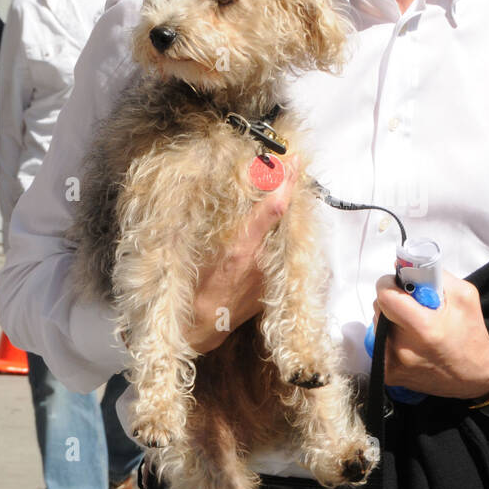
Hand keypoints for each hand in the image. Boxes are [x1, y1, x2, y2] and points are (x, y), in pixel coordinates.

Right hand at [187, 160, 299, 352]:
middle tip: (294, 165)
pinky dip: (283, 231)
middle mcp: (263, 261)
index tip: (292, 163)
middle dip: (291, 188)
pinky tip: (280, 217)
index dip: (285, 184)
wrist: (203, 325)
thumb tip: (230, 198)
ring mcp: (271, 272)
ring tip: (289, 182)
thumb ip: (219, 227)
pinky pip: (283, 249)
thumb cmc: (194, 288)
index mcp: (242, 250)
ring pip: (286, 232)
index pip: (272, 211)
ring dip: (287, 207)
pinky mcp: (274, 282)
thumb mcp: (200, 251)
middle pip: (285, 217)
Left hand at [373, 270, 488, 400]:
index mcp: (424, 328)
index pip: (385, 296)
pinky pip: (378, 343)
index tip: (399, 283)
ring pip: (377, 325)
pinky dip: (390, 337)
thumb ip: (434, 276)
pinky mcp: (388, 374)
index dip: (389, 284)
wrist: (474, 376)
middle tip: (413, 306)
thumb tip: (401, 266)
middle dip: (393, 301)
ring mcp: (393, 364)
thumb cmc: (470, 334)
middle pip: (379, 309)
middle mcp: (404, 348)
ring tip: (415, 327)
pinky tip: (410, 342)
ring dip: (391, 320)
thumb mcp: (464, 296)